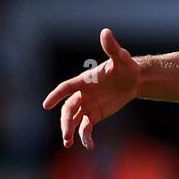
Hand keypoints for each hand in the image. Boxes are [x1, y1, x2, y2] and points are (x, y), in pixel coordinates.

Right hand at [42, 28, 139, 148]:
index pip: (66, 88)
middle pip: (68, 108)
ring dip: (69, 131)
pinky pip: (86, 127)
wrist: (133, 80)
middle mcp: (82, 94)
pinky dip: (85, 136)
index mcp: (84, 81)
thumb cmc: (125, 66)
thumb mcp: (120, 58)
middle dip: (65, 121)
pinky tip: (88, 146)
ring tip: (68, 143)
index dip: (56, 95)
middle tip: (65, 135)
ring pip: (73, 119)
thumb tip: (106, 32)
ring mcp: (86, 105)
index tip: (46, 104)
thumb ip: (112, 48)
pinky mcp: (94, 115)